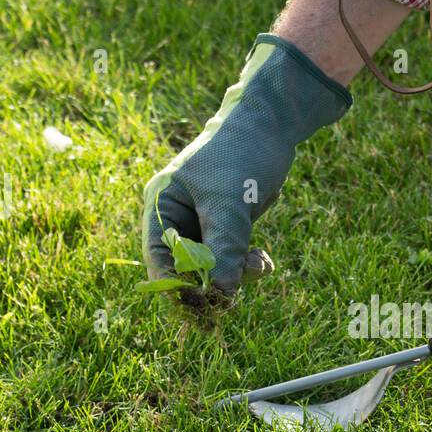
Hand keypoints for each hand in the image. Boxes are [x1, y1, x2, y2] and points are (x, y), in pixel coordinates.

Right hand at [140, 34, 350, 295]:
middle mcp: (179, 217)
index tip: (198, 304)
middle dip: (210, 282)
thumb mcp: (229, 203)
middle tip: (232, 303)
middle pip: (185, 267)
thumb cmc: (241, 154)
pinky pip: (232, 258)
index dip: (175, 284)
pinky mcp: (228, 226)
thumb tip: (221, 293)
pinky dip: (247, 265)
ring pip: (213, 267)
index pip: (158, 256)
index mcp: (163, 204)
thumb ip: (223, 247)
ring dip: (235, 275)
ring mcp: (204, 223)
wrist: (273, 127)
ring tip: (260, 266)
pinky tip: (265, 261)